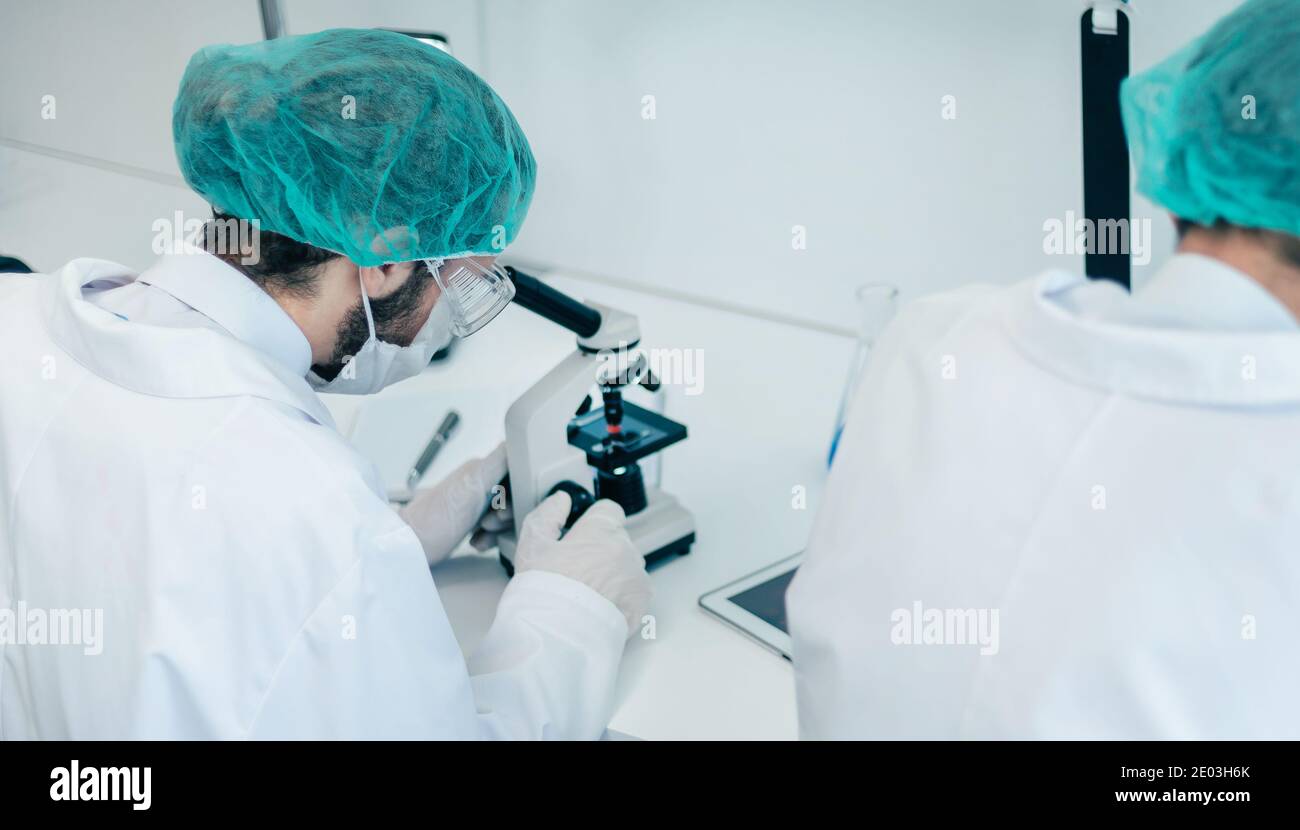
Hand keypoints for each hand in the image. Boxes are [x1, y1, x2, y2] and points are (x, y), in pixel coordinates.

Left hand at [399, 443, 507, 566]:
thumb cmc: (436, 517)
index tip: (508, 505)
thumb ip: (498, 462)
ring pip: (505, 516)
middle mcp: (478, 485)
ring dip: (499, 528)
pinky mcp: (471, 523)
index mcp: (480, 470)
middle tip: (491, 520)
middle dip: (506, 513)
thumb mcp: (472, 484)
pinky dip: (490, 538)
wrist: (412, 544)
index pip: (515, 474)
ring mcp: (475, 505)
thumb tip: (518, 442)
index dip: (517, 492)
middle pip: (512, 498)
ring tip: (483, 530)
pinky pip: (495, 531)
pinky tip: (478, 540)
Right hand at [514, 492, 651, 635]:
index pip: (609, 510)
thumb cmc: (545, 591)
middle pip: (618, 540)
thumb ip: (547, 515)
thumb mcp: (533, 545)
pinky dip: (622, 596)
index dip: (594, 520)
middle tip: (577, 571)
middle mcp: (626, 549)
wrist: (559, 635)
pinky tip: (600, 606)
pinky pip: (635, 591)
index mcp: (601, 530)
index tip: (583, 534)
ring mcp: (637, 575)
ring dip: (613, 573)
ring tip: (587, 593)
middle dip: (601, 550)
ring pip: (627, 566)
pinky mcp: (643, 601)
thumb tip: (561, 500)